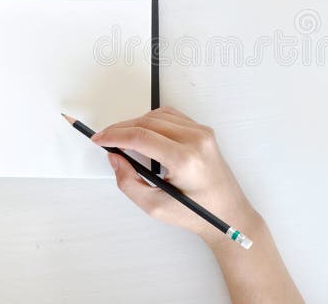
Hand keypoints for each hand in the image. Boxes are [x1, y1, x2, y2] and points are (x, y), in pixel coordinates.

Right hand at [92, 107, 259, 244]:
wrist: (228, 213)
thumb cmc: (197, 213)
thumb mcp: (154, 207)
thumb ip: (128, 182)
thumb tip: (115, 157)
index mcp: (185, 159)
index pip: (142, 137)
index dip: (115, 135)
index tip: (99, 138)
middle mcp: (196, 140)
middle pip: (148, 122)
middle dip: (122, 128)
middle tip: (106, 138)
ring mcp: (203, 133)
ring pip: (159, 115)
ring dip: (137, 123)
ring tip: (122, 138)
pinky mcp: (204, 132)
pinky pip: (172, 117)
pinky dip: (153, 122)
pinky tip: (144, 134)